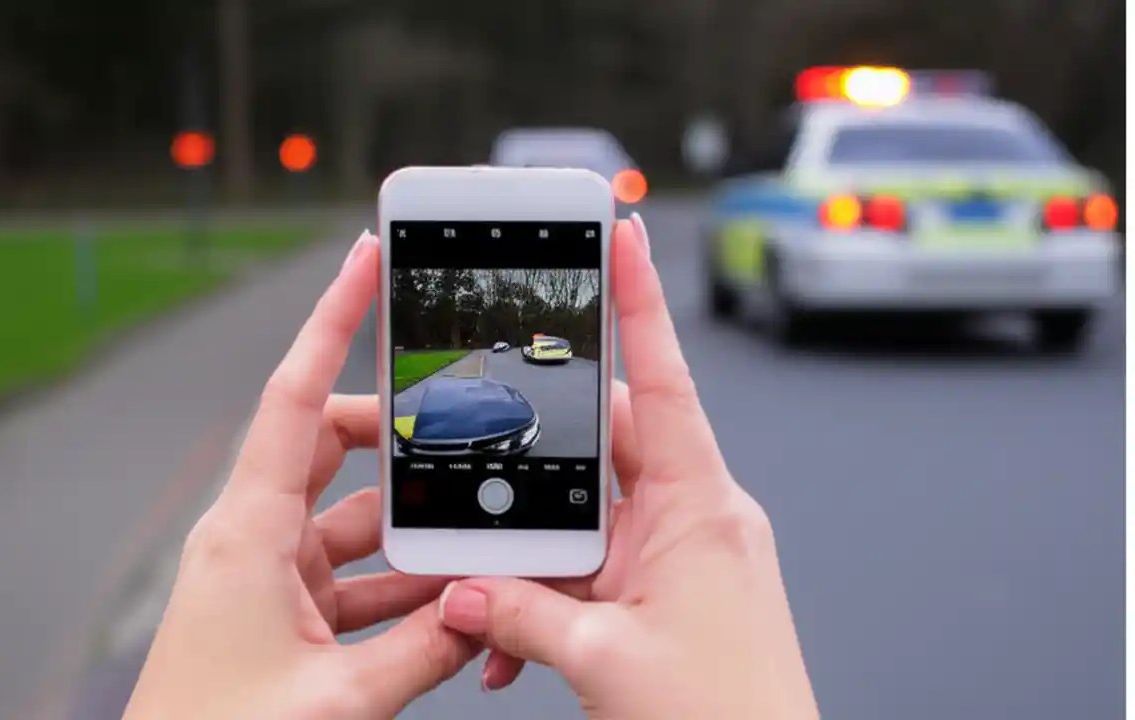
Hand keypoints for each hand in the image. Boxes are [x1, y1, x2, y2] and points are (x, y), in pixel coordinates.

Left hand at [125, 232, 477, 719]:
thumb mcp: (337, 701)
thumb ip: (424, 651)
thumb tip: (485, 609)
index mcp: (247, 534)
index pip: (295, 398)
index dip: (332, 320)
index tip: (365, 262)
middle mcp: (253, 540)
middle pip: (334, 449)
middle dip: (401, 439)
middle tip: (459, 429)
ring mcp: (267, 576)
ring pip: (354, 519)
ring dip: (411, 528)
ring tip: (473, 532)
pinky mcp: (280, 614)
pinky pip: (354, 575)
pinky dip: (400, 582)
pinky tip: (447, 595)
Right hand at [439, 216, 818, 717]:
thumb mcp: (605, 662)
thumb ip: (521, 617)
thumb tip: (459, 592)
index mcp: (700, 507)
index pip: (662, 379)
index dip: (639, 302)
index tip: (623, 233)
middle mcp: (697, 517)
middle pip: (609, 444)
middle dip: (542, 453)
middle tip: (489, 442)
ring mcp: (685, 553)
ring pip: (593, 513)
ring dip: (538, 548)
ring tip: (494, 590)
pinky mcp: (672, 591)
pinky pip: (600, 565)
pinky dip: (553, 593)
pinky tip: (513, 637)